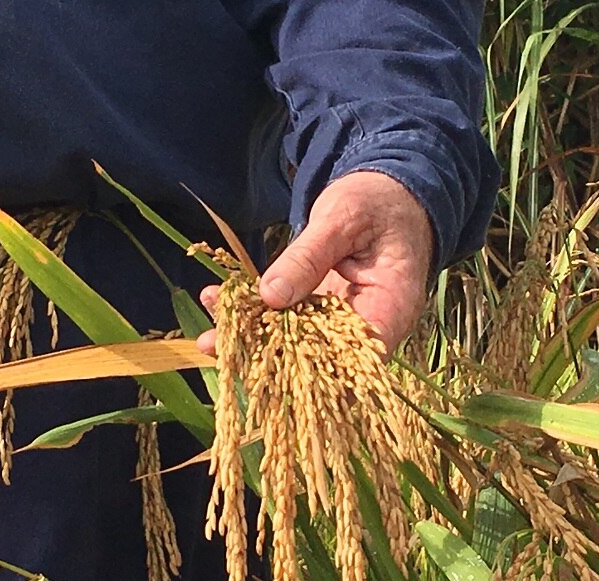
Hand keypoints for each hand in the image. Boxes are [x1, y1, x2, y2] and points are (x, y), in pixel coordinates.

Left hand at [197, 171, 433, 354]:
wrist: (387, 192)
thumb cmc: (377, 201)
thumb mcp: (342, 218)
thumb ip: (309, 256)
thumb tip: (271, 296)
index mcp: (391, 309)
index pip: (355, 358)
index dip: (312, 370)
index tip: (266, 364)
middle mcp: (366, 325)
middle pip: (317, 357)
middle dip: (265, 357)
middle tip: (217, 349)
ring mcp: (340, 321)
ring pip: (295, 342)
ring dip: (251, 339)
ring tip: (208, 337)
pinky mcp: (319, 309)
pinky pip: (286, 319)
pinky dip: (254, 314)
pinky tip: (218, 302)